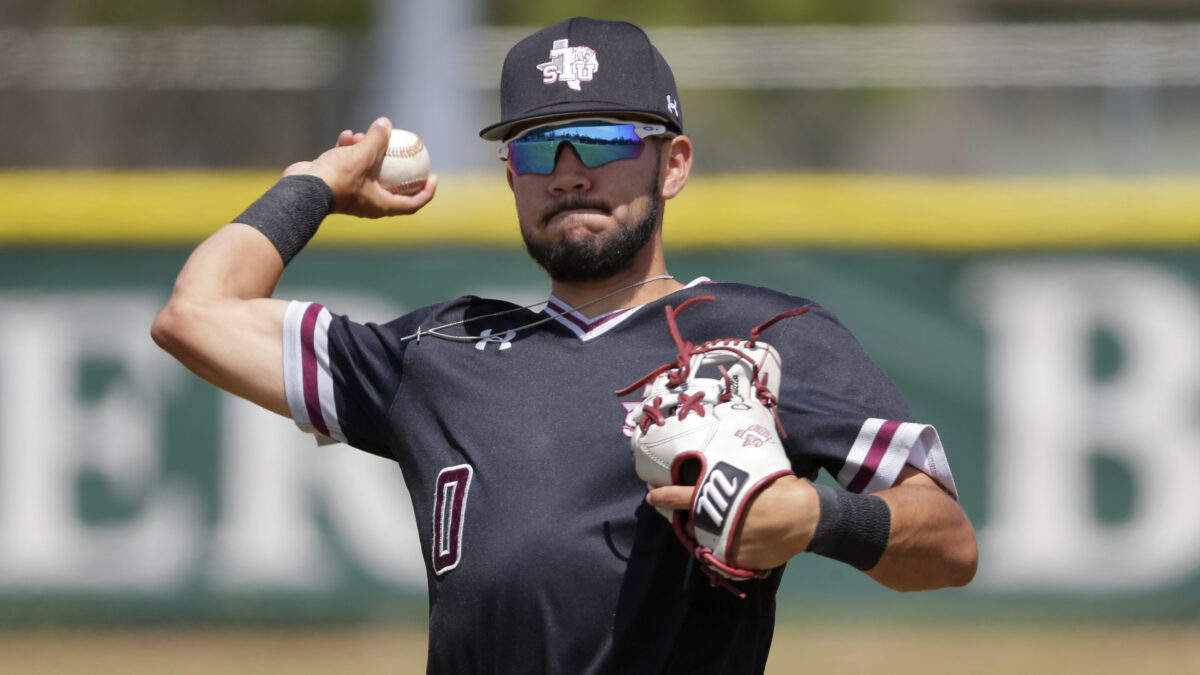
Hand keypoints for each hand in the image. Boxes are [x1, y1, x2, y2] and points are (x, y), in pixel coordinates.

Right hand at [283, 116, 437, 218]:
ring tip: (362, 135)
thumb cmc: (336, 179)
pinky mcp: (336, 181)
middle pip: (390, 182)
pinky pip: (348, 163)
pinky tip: (346, 136)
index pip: (412, 204)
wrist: (301, 188)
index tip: (434, 176)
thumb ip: (377, 140)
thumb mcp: (362, 156)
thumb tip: (387, 124)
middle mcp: (368, 201)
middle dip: (394, 162)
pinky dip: (349, 150)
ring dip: (367, 149)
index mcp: (381, 205)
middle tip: (400, 146)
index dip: (427, 192)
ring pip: (367, 168)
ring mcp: (351, 191)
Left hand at [646, 474, 819, 569]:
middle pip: (695, 524)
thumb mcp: (752, 476)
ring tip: (738, 526)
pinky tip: (752, 539)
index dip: (664, 497)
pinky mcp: (737, 562)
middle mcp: (716, 524)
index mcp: (719, 499)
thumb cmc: (780, 490)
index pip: (682, 497)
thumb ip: (730, 485)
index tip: (652, 497)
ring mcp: (725, 546)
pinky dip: (736, 550)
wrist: (805, 517)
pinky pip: (728, 557)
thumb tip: (718, 480)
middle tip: (716, 513)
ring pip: (709, 542)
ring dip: (715, 535)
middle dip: (699, 520)